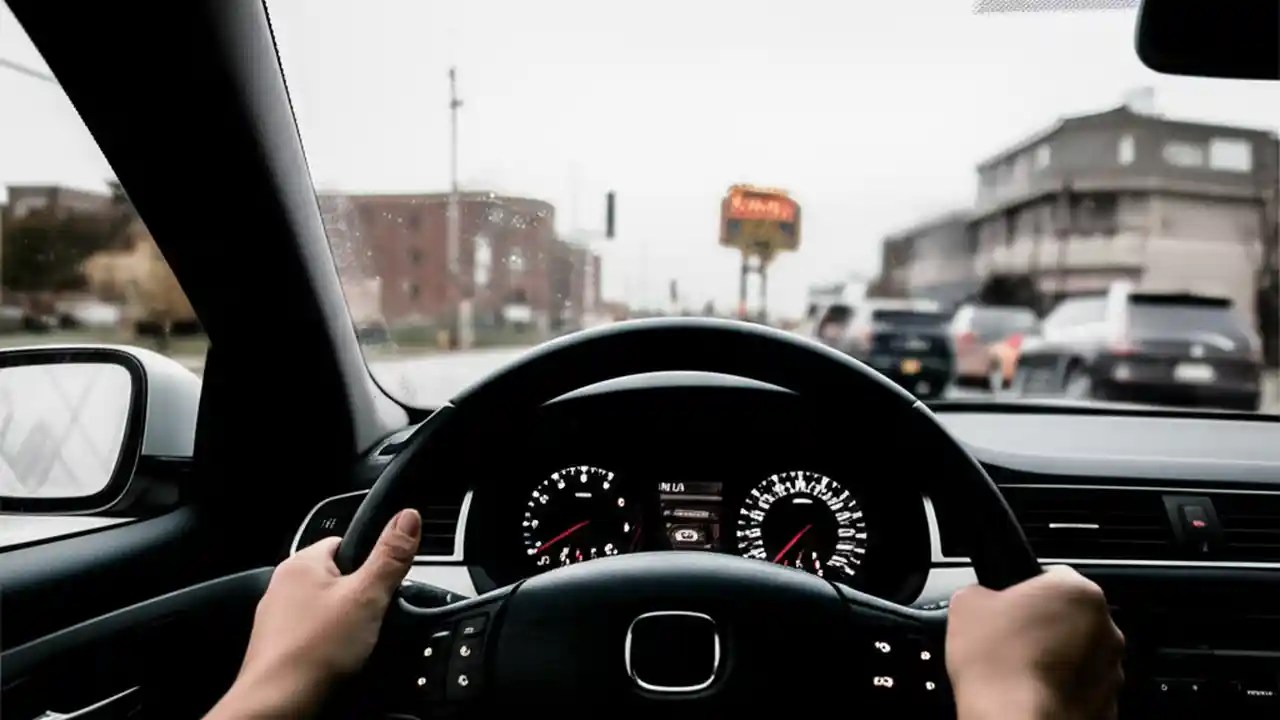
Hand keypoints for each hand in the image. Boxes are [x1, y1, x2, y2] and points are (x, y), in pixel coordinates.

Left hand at [206, 509, 420, 718]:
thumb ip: (390, 556)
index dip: (369, 561)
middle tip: (370, 617)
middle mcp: (282, 585)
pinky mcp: (277, 646)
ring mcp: (276, 618)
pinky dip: (325, 645)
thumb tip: (408, 518)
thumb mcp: (367, 596)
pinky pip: (311, 636)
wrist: (277, 704)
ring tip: (353, 643)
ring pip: (323, 609)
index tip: (381, 583)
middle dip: (357, 597)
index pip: (344, 543)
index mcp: (302, 563)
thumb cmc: (315, 650)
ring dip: (341, 623)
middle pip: (336, 579)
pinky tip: (335, 659)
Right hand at [946, 565, 1124, 719]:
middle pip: (1070, 617)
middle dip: (1045, 627)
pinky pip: (1083, 689)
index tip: (1008, 608)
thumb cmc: (997, 663)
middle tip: (1011, 641)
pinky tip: (1035, 694)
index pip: (1052, 577)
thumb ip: (982, 592)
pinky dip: (1062, 690)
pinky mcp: (1110, 704)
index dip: (1025, 592)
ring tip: (1020, 673)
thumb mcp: (967, 605)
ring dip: (1056, 659)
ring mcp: (1112, 670)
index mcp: (1077, 591)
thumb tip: (982, 600)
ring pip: (1080, 654)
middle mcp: (1106, 627)